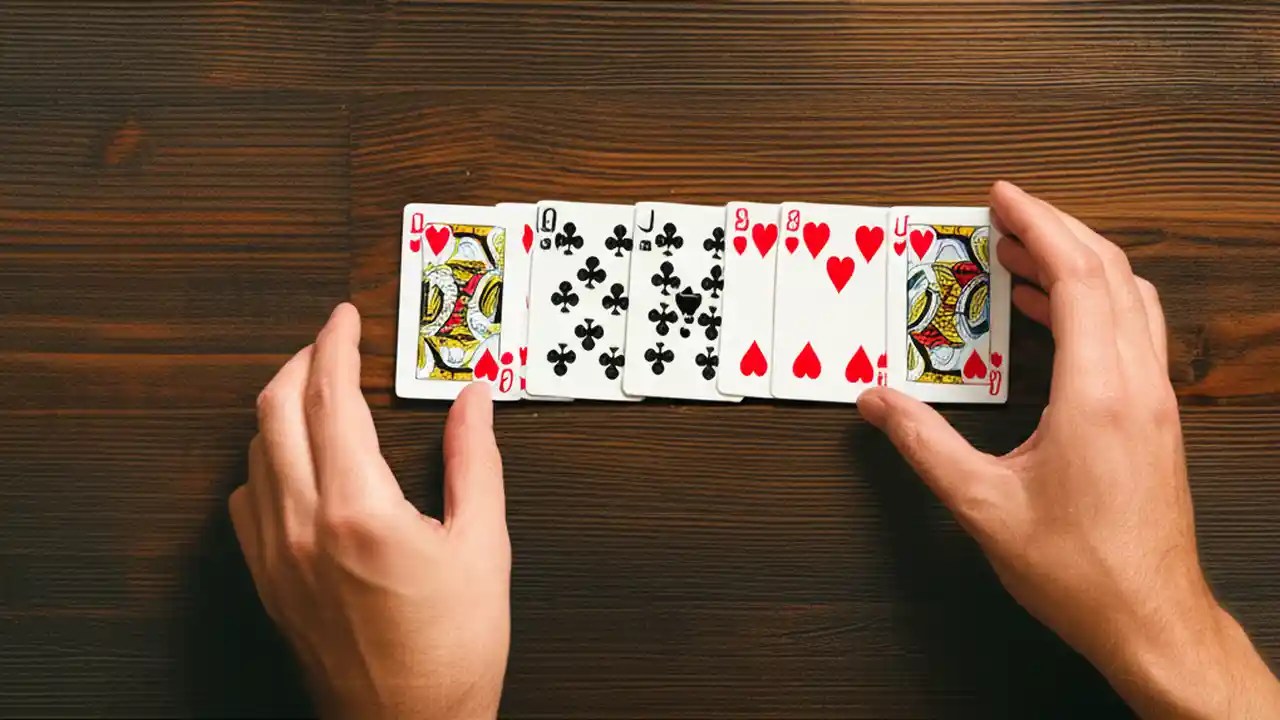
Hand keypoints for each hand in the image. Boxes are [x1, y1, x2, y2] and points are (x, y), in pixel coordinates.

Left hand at [230, 304, 509, 719]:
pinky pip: (246, 498)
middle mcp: (302, 526)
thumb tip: (474, 401)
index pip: (329, 396)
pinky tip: (298, 464)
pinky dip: (266, 461)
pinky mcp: (268, 580)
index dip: (335, 344)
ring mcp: (276, 555)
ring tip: (319, 394)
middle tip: (331, 342)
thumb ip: (476, 460)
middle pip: (275, 409)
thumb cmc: (452, 652)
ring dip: (281, 408)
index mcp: (359, 509)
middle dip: (301, 361)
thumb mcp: (482, 546)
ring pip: (254, 451)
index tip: (344, 318)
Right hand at [858, 182, 1279, 717]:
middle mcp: (1137, 385)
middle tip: (1003, 214)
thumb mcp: (982, 505)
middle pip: (1109, 271)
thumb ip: (923, 443)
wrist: (1151, 619)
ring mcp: (1155, 400)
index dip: (1039, 224)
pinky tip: (1052, 318)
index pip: (1078, 275)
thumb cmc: (1080, 570)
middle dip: (1055, 230)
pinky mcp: (1156, 418)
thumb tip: (877, 400)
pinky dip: (1093, 303)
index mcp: (1098, 394)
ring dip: (1077, 264)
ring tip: (1020, 258)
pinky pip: (1130, 332)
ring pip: (1128, 298)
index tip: (1002, 196)